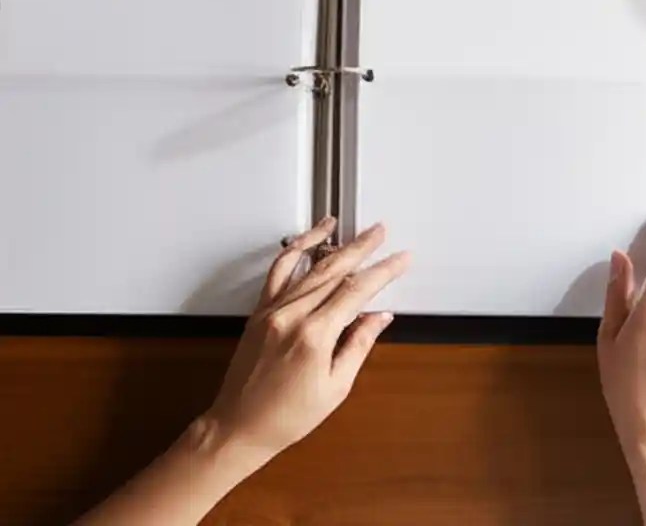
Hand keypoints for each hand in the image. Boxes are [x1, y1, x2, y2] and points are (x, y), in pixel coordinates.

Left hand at [199, 217, 410, 461]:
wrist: (239, 426)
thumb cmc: (287, 416)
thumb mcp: (336, 387)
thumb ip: (359, 345)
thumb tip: (379, 317)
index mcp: (315, 336)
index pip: (357, 291)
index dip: (383, 272)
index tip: (401, 260)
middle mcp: (292, 316)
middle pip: (334, 270)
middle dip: (362, 248)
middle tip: (381, 232)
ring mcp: (272, 311)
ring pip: (307, 266)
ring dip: (330, 243)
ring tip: (346, 226)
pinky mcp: (259, 312)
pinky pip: (277, 273)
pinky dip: (293, 252)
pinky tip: (306, 240)